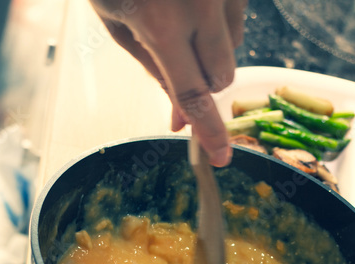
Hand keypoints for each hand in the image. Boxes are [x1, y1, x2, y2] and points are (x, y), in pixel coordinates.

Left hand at [90, 0, 246, 166]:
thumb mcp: (117, 20)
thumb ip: (153, 70)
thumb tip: (181, 117)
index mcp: (161, 23)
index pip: (194, 94)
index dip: (209, 131)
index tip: (222, 156)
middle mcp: (201, 7)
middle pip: (222, 77)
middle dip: (204, 83)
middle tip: (179, 65)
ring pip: (234, 47)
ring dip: (212, 50)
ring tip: (180, 18)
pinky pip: (238, 18)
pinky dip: (218, 22)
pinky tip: (192, 2)